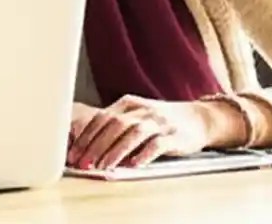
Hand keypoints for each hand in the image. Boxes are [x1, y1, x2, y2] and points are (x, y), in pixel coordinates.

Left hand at [67, 95, 212, 170]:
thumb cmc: (159, 121)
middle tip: (84, 164)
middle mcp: (142, 110)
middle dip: (95, 146)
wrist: (199, 118)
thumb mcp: (136, 116)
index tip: (73, 154)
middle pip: (113, 125)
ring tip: (103, 167)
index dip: (85, 136)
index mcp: (128, 103)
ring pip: (133, 134)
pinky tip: (133, 165)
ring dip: (115, 151)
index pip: (100, 118)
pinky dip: (143, 154)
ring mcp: (159, 122)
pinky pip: (157, 144)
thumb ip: (114, 126)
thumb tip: (85, 146)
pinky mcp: (175, 136)